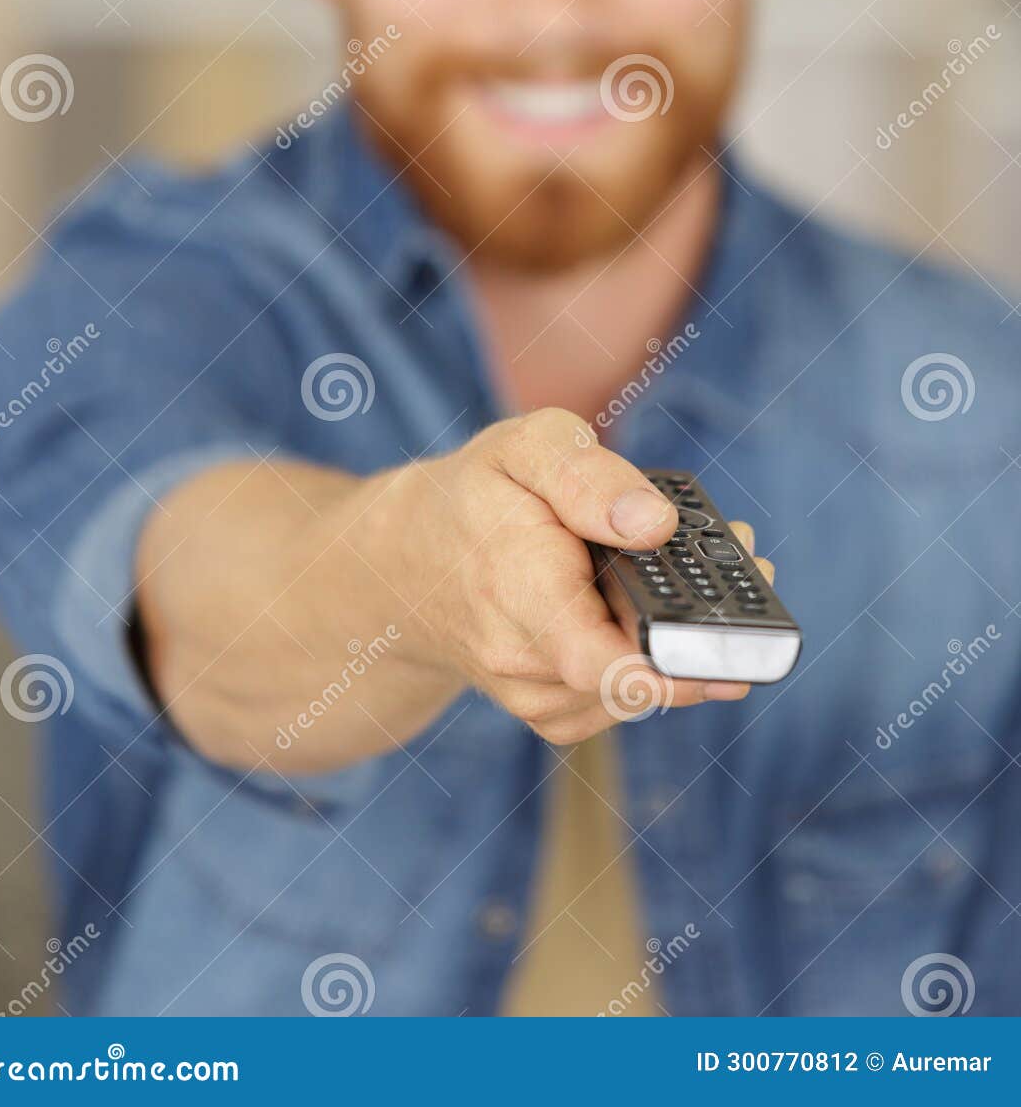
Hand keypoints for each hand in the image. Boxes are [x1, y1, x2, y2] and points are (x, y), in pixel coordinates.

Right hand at [389, 407, 770, 744]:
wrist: (408, 563)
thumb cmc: (477, 495)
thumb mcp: (524, 447)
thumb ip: (588, 477)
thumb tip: (655, 524)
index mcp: (515, 586)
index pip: (594, 661)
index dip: (669, 671)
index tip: (727, 658)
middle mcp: (521, 658)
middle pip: (637, 676)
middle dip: (703, 630)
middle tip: (750, 564)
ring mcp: (535, 695)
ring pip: (638, 691)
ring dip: (683, 644)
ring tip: (701, 574)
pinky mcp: (552, 709)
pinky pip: (623, 698)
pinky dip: (653, 661)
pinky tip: (658, 613)